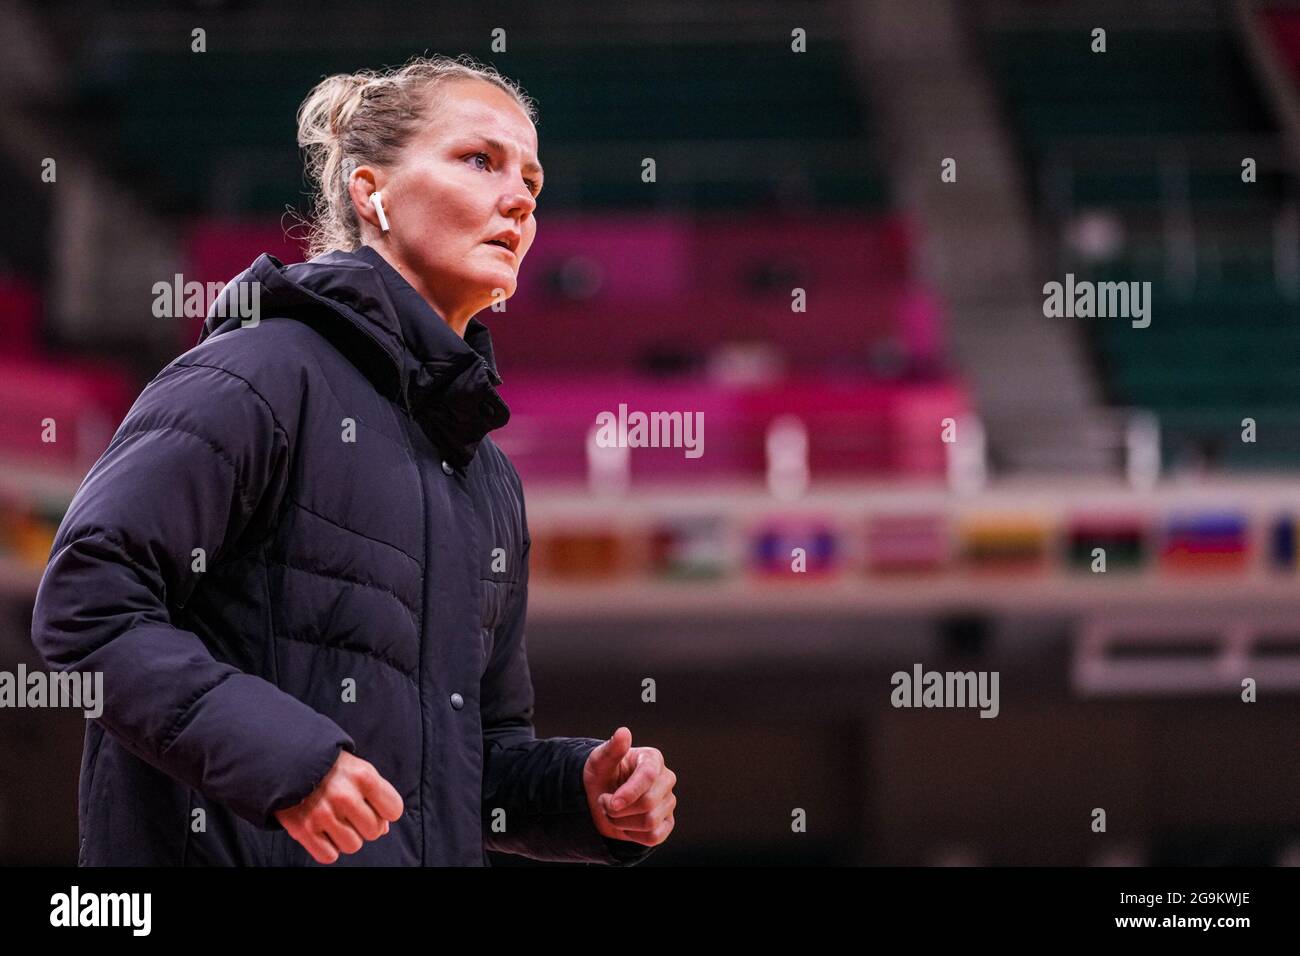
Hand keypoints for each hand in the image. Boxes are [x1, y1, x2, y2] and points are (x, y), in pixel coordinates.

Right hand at [274, 749, 403, 863]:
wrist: (287, 761)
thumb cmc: (330, 767)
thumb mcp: (358, 769)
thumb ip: (376, 795)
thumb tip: (384, 828)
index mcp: (364, 776)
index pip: (394, 810)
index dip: (386, 811)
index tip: (374, 806)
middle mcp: (345, 795)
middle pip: (374, 831)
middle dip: (365, 825)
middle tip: (351, 813)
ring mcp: (323, 814)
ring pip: (352, 846)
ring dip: (346, 837)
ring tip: (335, 820)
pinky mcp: (303, 829)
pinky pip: (328, 856)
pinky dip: (327, 848)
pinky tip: (322, 831)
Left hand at [583, 726, 675, 848]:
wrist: (601, 798)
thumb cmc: (602, 775)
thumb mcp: (599, 761)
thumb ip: (612, 748)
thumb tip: (624, 732)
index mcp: (652, 759)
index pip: (648, 776)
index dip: (629, 793)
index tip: (611, 802)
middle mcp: (666, 779)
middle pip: (649, 802)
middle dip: (620, 809)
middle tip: (605, 802)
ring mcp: (669, 802)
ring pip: (649, 822)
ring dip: (622, 823)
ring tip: (613, 813)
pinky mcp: (667, 823)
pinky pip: (654, 837)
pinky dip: (633, 835)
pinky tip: (625, 825)